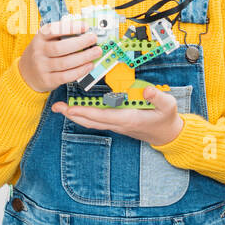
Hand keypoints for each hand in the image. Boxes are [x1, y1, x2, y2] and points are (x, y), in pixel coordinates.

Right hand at [17, 16, 102, 93]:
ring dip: (84, 57)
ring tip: (96, 52)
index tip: (85, 27)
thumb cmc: (42, 53)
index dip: (70, 28)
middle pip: (60, 47)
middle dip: (80, 43)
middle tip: (93, 39)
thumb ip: (61, 35)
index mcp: (40, 37)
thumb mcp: (46, 40)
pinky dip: (80, 70)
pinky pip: (66, 76)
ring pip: (65, 63)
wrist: (26, 72)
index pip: (54, 30)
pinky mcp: (48, 79)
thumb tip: (84, 32)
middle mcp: (39, 51)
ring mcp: (42, 66)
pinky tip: (89, 65)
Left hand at [51, 84, 184, 146]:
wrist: (167, 134)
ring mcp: (116, 124)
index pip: (102, 115)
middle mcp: (119, 123)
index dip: (85, 112)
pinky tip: (76, 110)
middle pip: (91, 121)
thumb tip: (147, 90)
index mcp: (128, 118)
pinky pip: (96, 120)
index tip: (71, 108)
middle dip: (73, 114)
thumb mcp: (168, 105)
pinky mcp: (116, 123)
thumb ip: (157, 97)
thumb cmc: (166, 119)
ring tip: (61, 108)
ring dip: (75, 115)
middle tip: (56, 107)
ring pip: (91, 122)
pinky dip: (84, 115)